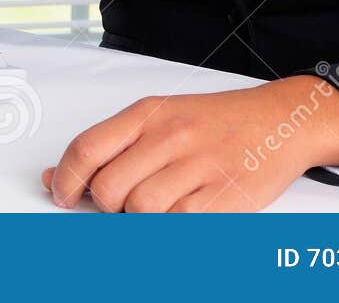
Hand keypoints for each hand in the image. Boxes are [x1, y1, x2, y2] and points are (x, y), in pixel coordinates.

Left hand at [40, 76, 338, 212]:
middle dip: (105, 206)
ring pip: (141, 210)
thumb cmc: (217, 122)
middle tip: (117, 205)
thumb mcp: (159, 118)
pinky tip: (180, 213)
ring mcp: (198, 165)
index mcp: (148, 113)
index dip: (67, 180)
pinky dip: (171, 226)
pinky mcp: (224, 195)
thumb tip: (58, 176)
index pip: (87, 148)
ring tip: (155, 207)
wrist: (279, 120)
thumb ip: (110, 145)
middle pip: (110, 188)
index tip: (63, 196)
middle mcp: (170, 136)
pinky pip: (179, 223)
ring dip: (139, 219)